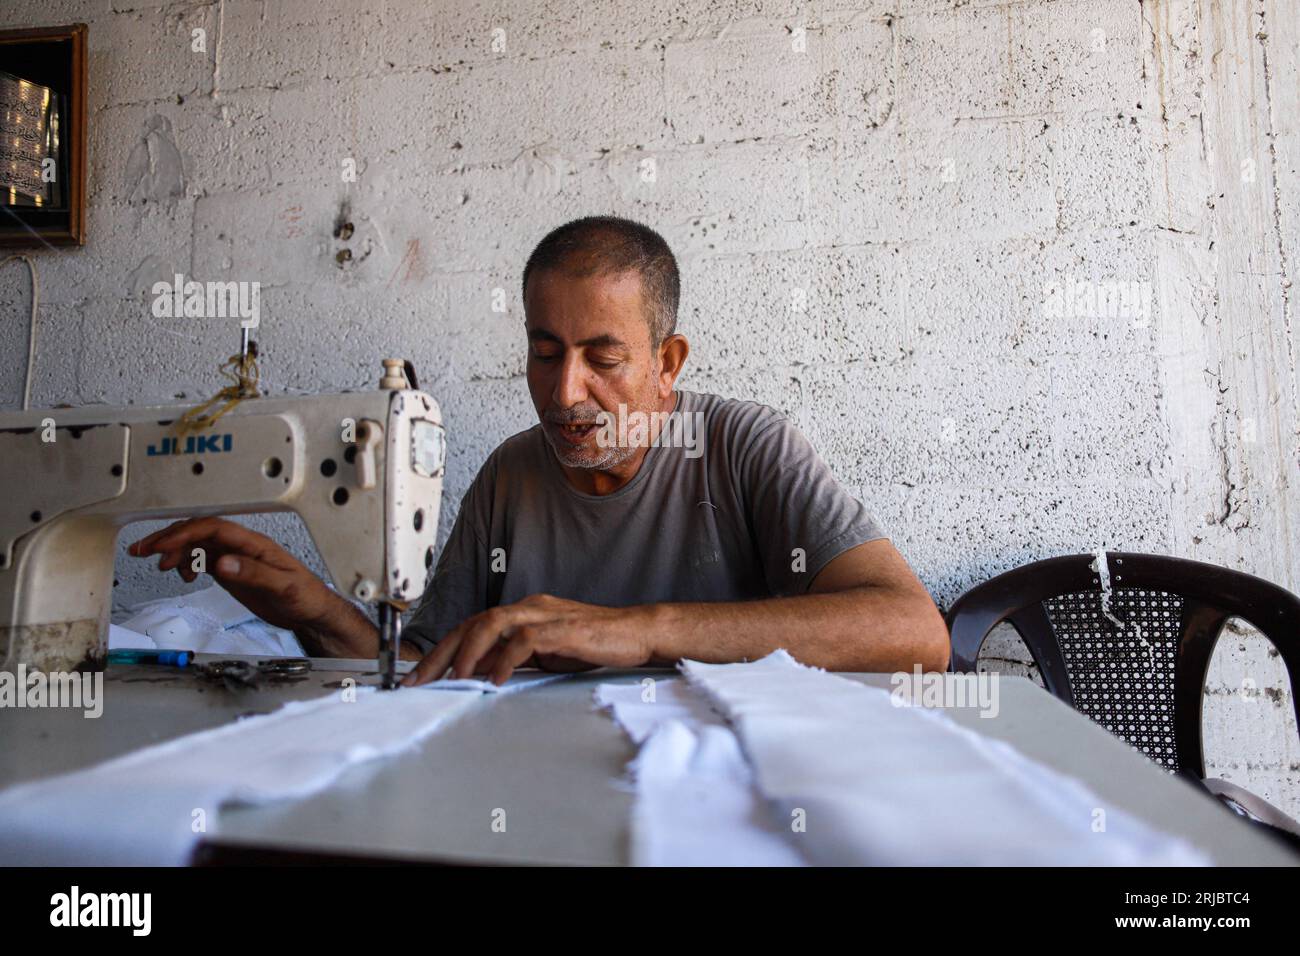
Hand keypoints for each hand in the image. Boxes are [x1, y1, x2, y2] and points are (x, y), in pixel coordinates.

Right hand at [128, 517, 344, 632]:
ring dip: (174, 550)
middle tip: (143, 549)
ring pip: (198, 544)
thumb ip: (253, 574)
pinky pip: (203, 558)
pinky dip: (187, 563)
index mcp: (254, 544)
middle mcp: (242, 546)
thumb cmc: (305, 596)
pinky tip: (182, 575)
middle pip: (200, 531)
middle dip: (169, 538)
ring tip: (157, 564)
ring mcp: (236, 557)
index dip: (186, 533)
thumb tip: (223, 563)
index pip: (213, 528)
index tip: (163, 545)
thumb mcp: (283, 587)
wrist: (312, 611)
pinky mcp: (232, 570)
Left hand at [402, 593, 652, 686]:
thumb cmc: (594, 643)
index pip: (472, 626)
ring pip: (492, 623)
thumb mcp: (546, 653)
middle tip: (419, 680)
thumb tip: (480, 674)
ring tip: (453, 679)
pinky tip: (495, 679)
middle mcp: (528, 607)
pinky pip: (525, 640)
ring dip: (468, 652)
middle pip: (473, 622)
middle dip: (442, 652)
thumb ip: (514, 658)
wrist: (636, 633)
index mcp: (523, 612)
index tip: (421, 676)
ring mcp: (545, 615)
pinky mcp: (563, 628)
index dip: (442, 650)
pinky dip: (506, 659)